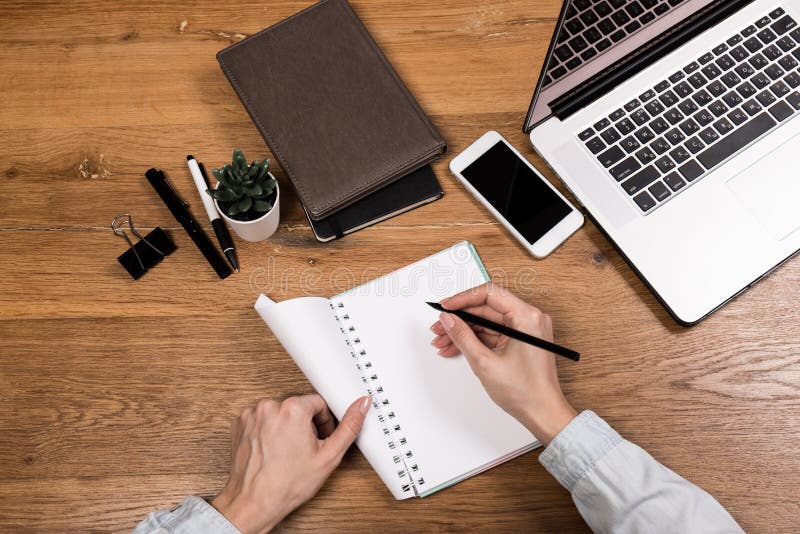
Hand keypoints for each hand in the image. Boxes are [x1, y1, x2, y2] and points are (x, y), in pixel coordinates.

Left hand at [211, 394, 370, 532]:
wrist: (254, 502)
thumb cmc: (287, 484)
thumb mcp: (328, 456)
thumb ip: (349, 426)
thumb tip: (361, 405)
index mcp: (293, 409)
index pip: (319, 402)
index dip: (324, 422)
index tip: (319, 438)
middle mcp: (270, 406)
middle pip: (298, 406)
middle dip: (305, 424)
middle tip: (305, 448)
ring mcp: (252, 414)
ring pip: (280, 412)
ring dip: (286, 426)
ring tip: (286, 451)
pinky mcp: (240, 422)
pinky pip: (262, 418)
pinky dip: (268, 429)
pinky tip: (271, 449)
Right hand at [430, 283, 576, 444]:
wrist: (543, 413)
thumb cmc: (526, 392)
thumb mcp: (485, 362)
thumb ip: (463, 336)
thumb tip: (449, 319)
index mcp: (527, 317)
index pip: (489, 294)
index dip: (463, 299)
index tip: (446, 306)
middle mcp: (529, 319)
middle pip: (486, 308)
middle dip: (460, 319)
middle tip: (439, 327)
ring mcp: (525, 330)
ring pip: (487, 322)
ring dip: (464, 331)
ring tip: (443, 341)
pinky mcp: (521, 340)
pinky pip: (493, 333)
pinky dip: (475, 339)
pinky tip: (455, 347)